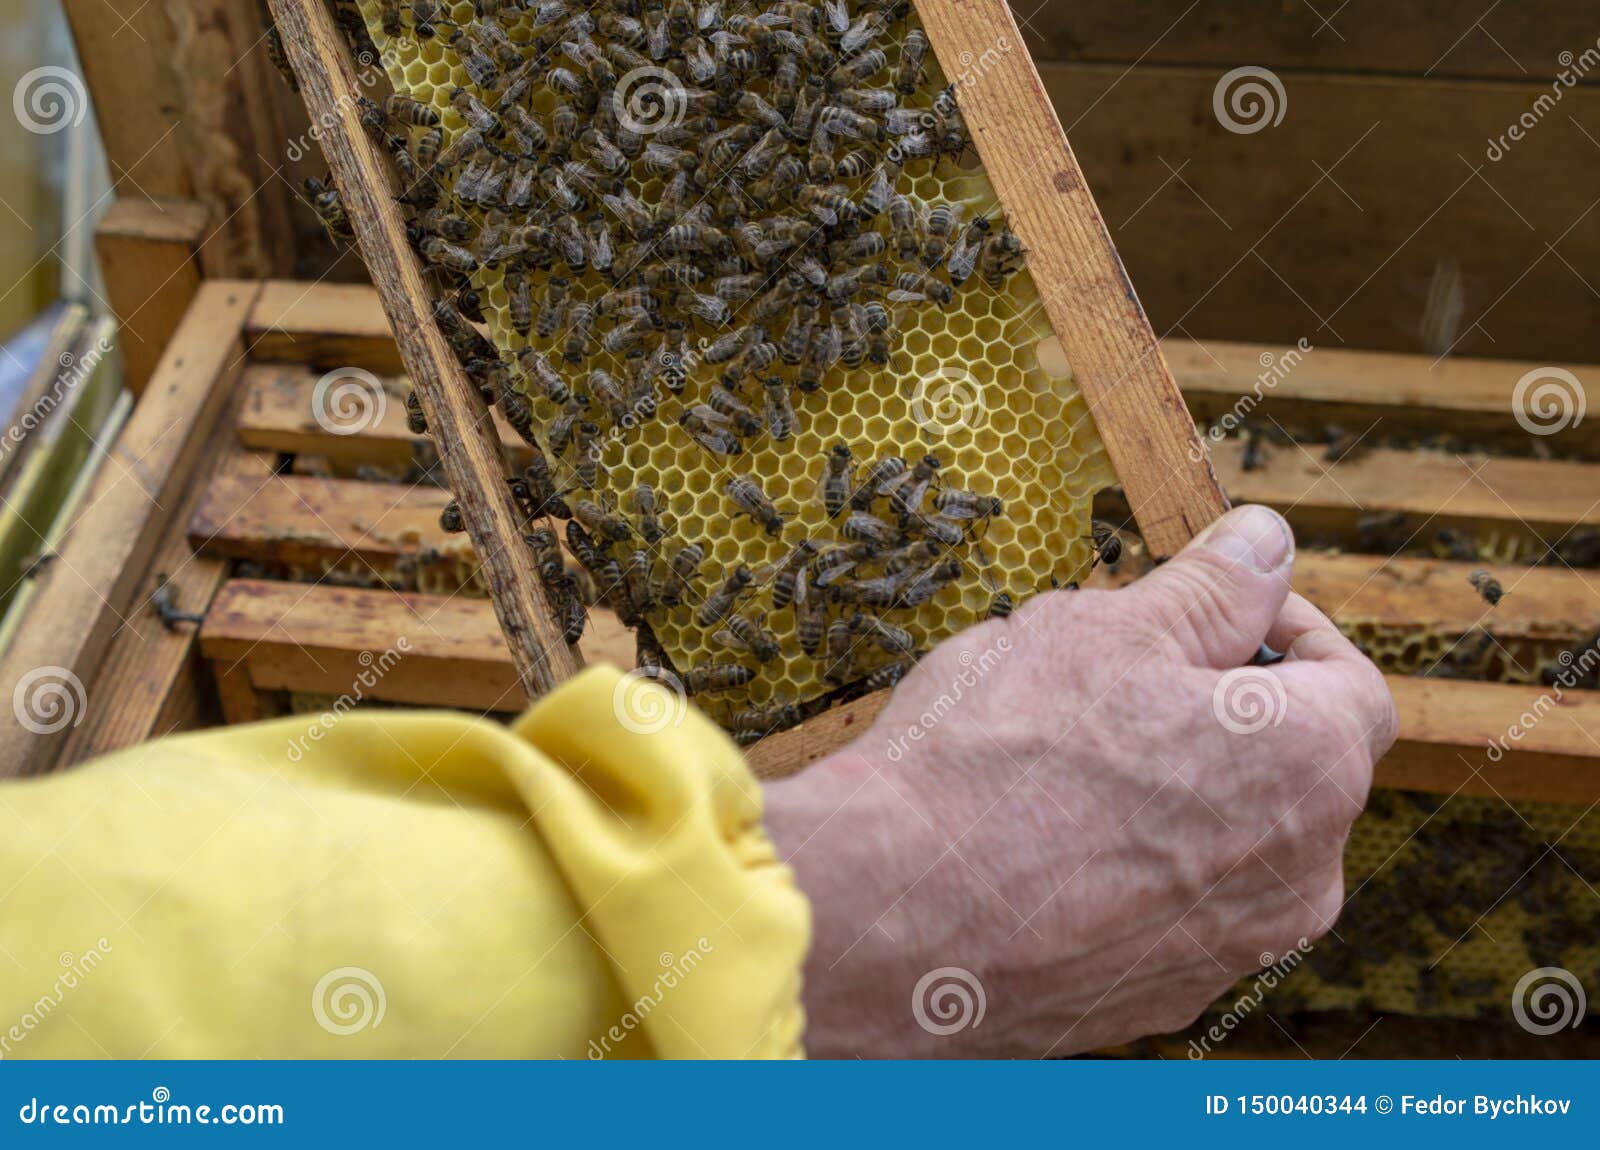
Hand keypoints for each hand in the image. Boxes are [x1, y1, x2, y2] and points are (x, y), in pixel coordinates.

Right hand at [763, 505, 1397, 1057]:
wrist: (891, 919)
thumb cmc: (998, 758)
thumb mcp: (1106, 630)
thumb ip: (1212, 588)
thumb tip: (1266, 541)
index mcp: (1309, 767)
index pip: (1351, 681)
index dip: (1286, 628)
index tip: (1212, 611)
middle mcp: (1299, 877)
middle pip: (1292, 767)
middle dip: (1227, 711)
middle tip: (1123, 676)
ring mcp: (1230, 952)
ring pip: (1231, 843)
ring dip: (1179, 792)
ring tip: (1070, 760)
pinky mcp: (1159, 998)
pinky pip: (1171, 910)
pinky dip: (1134, 868)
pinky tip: (1046, 838)